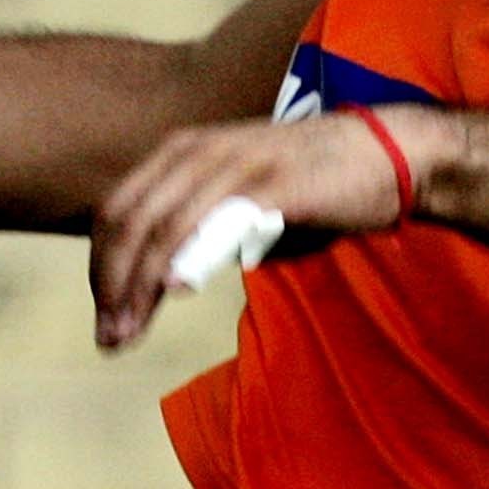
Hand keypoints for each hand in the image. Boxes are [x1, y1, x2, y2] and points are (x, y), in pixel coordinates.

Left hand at [88, 109, 424, 349]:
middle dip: (112, 285)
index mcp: (184, 150)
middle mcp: (201, 150)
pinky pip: (220, 220)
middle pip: (131, 221)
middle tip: (110, 338)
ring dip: (142, 284)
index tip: (105, 319)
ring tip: (131, 329)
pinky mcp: (276, 183)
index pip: (118, 210)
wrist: (386, 152)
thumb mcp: (241, 196)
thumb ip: (199, 227)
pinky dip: (191, 255)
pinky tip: (177, 289)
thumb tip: (159, 281)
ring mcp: (238, 163)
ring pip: (166, 225)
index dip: (101, 267)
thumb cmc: (312, 183)